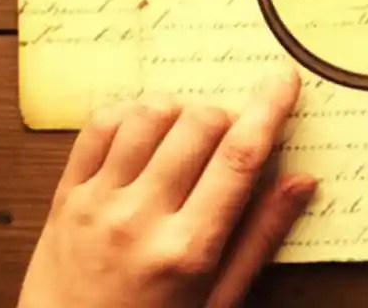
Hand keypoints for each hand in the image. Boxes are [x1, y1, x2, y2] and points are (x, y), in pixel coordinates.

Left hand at [17, 75, 316, 307]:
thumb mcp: (218, 299)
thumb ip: (260, 237)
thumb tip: (302, 182)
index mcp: (188, 251)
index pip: (239, 158)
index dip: (269, 110)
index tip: (284, 81)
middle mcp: (141, 219)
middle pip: (199, 125)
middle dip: (228, 115)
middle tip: (234, 134)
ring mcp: (98, 203)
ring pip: (150, 115)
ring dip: (181, 110)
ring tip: (190, 135)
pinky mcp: (65, 195)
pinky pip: (100, 125)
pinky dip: (131, 113)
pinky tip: (148, 131)